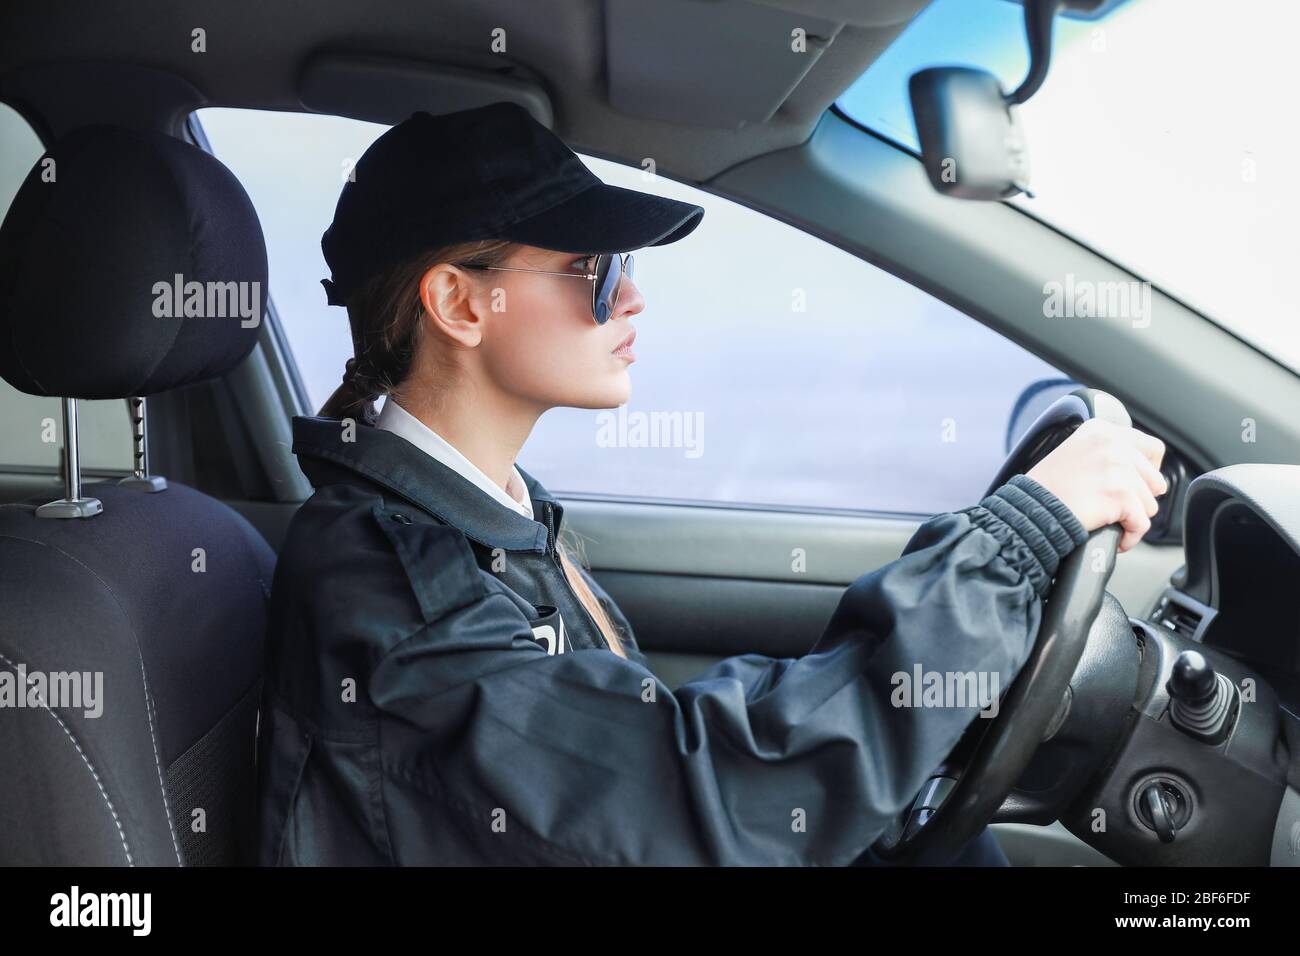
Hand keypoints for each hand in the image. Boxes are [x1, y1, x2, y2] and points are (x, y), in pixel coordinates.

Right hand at [1025, 418, 1168, 552]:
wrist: (1029, 510)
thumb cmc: (1046, 489)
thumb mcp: (1076, 452)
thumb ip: (1108, 453)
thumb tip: (1140, 471)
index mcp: (1102, 431)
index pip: (1152, 448)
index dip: (1148, 472)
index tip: (1133, 485)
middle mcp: (1112, 444)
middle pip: (1155, 480)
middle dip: (1139, 499)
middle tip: (1116, 507)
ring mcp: (1117, 468)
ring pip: (1150, 504)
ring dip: (1132, 518)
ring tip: (1108, 521)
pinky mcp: (1120, 495)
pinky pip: (1142, 524)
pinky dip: (1130, 536)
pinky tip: (1115, 537)